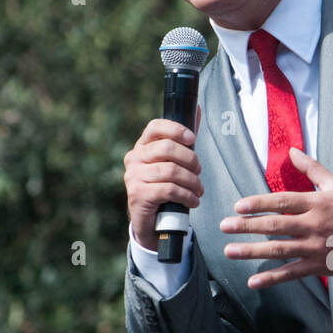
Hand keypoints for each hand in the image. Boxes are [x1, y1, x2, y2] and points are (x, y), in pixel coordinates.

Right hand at [123, 106, 202, 250]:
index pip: (155, 127)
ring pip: (171, 171)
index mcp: (142, 147)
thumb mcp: (173, 163)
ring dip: (192, 182)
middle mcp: (134, 158)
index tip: (192, 140)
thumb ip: (184, 140)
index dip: (176, 130)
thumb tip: (197, 110)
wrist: (152, 222)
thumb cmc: (165, 188)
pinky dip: (187, 196)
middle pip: (167, 149)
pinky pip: (169, 190)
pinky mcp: (138, 194)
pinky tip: (192, 201)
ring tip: (198, 191)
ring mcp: (133, 177)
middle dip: (191, 160)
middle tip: (199, 173)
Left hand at [219, 147, 332, 288]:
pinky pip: (291, 273)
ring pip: (279, 249)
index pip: (282, 202)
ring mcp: (315, 247)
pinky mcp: (319, 266)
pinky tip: (253, 281)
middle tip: (224, 226)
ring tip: (230, 251)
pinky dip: (272, 278)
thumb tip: (292, 150)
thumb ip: (311, 168)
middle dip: (247, 226)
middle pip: (275, 225)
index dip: (259, 203)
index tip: (239, 205)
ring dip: (252, 251)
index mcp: (316, 203)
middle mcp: (314, 225)